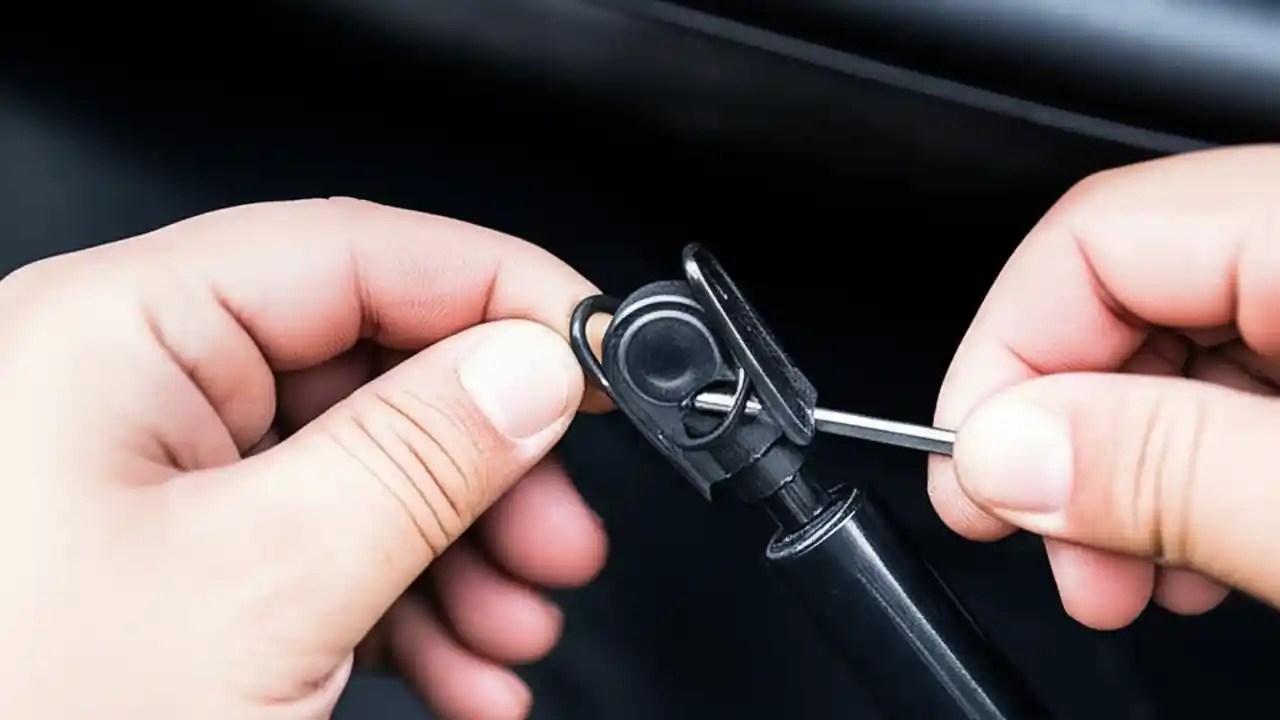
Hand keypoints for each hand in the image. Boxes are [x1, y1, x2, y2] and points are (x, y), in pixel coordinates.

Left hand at [0, 198, 609, 718]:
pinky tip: (462, 669)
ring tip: (515, 630)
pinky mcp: (181, 565)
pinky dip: (411, 606)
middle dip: (489, 465)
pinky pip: (328, 548)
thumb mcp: (262, 586)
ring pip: (365, 473)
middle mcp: (130, 392)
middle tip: (563, 531)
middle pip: (372, 375)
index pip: (351, 255)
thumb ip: (415, 459)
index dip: (495, 291)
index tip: (594, 349)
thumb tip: (530, 368)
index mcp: (114, 337)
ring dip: (464, 553)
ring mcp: (155, 485)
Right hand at [930, 145, 1279, 628]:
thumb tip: (1003, 451)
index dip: (1001, 360)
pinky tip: (1194, 551)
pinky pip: (1244, 381)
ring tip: (1125, 578)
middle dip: (1068, 443)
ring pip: (1178, 350)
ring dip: (1126, 474)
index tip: (968, 473)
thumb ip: (1169, 469)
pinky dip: (1197, 470)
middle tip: (1051, 552)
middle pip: (1127, 299)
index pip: (1094, 238)